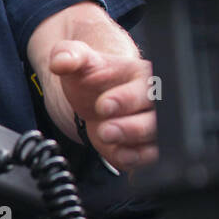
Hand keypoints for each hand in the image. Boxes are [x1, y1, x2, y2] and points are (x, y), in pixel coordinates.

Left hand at [48, 41, 157, 169]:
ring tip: (111, 145)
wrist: (93, 97)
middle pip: (157, 121)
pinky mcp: (145, 149)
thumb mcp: (80, 61)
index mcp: (146, 77)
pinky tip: (119, 156)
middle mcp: (156, 104)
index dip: (126, 99)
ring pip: (156, 144)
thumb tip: (60, 60)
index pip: (147, 89)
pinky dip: (135, 163)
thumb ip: (69, 55)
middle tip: (106, 131)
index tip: (103, 105)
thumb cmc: (93, 77)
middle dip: (132, 128)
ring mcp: (152, 128)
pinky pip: (149, 162)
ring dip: (135, 150)